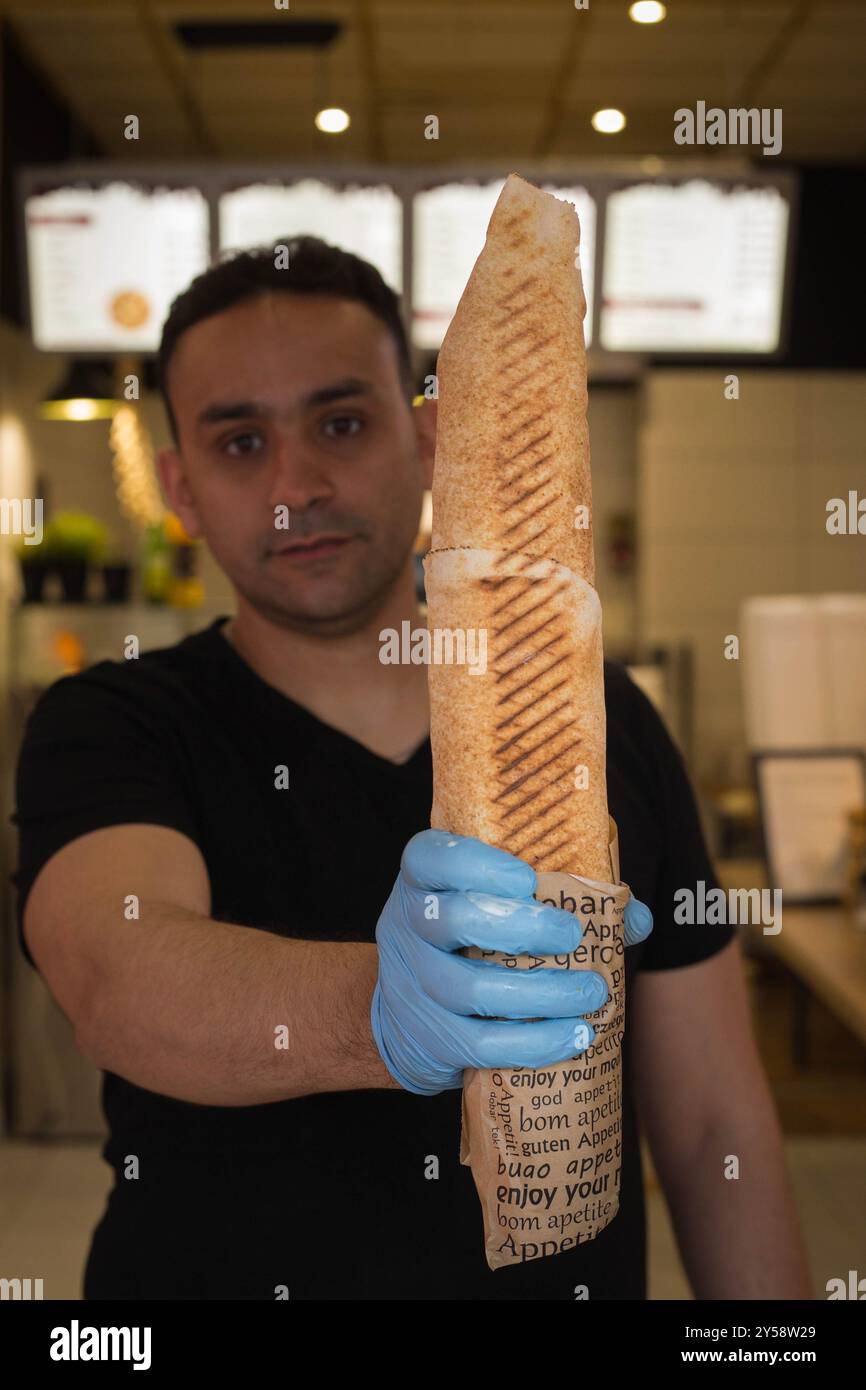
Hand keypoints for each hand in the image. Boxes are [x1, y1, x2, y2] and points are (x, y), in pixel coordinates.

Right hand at [371, 829, 652, 1095]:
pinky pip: (480, 1045)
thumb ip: (562, 898)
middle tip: (571, 936)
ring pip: (470, 988)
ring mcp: (413, 984)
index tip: (528, 879)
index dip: (476, 865)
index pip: (431, 857)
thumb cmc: (469, 942)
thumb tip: (634, 916)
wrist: (404, 1015)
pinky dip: (534, 1043)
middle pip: (452, 919)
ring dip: (541, 994)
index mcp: (424, 879)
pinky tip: (575, 1037)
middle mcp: (408, 925)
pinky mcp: (428, 1038)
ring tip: (592, 993)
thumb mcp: (493, 905)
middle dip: (521, 927)